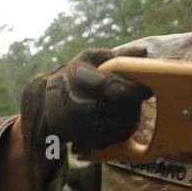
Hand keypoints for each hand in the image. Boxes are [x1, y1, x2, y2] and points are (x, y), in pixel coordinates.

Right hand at [20, 47, 152, 160]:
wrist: (44, 106)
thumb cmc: (73, 78)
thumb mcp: (88, 60)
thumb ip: (117, 55)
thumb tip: (144, 51)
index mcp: (80, 79)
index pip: (114, 88)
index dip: (135, 90)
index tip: (147, 89)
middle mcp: (81, 103)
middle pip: (125, 106)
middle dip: (136, 101)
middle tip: (138, 97)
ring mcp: (85, 124)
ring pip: (126, 121)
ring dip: (134, 113)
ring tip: (131, 106)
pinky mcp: (89, 139)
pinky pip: (121, 135)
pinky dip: (129, 127)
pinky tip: (125, 118)